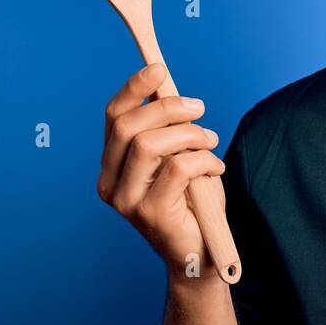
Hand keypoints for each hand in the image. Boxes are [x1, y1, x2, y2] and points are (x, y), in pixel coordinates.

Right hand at [96, 62, 224, 274]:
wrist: (202, 256)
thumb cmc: (192, 204)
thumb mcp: (178, 158)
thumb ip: (168, 131)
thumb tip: (169, 91)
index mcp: (111, 166)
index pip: (113, 118)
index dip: (133, 89)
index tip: (158, 68)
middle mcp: (110, 183)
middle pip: (128, 126)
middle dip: (169, 107)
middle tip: (201, 108)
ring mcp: (126, 200)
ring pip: (150, 144)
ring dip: (190, 134)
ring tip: (211, 141)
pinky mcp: (150, 212)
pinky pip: (178, 167)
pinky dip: (204, 160)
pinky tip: (216, 168)